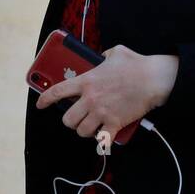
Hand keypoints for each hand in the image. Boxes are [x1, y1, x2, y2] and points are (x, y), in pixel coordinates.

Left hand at [35, 45, 178, 144]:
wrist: (153, 79)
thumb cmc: (136, 64)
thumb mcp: (115, 52)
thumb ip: (103, 56)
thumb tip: (102, 58)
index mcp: (86, 81)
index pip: (58, 91)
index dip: (45, 99)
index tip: (40, 104)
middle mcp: (90, 99)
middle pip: (67, 119)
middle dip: (70, 120)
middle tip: (77, 118)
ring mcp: (101, 113)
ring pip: (81, 131)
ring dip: (85, 130)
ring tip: (91, 127)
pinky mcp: (115, 123)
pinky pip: (101, 140)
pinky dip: (102, 141)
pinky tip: (104, 138)